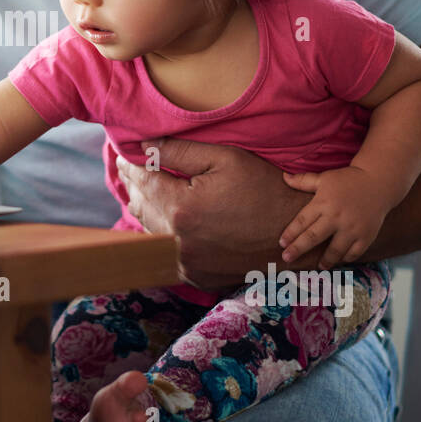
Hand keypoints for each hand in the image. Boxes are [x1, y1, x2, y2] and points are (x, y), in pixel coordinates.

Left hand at [116, 138, 314, 290]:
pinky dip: (160, 233)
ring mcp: (185, 264)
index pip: (141, 181)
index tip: (124, 155)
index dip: (131, 165)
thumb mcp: (225, 159)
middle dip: (134, 185)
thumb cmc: (264, 189)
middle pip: (140, 207)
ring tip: (143, 189)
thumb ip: (180, 151)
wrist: (296, 234)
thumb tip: (145, 145)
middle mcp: (177, 242)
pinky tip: (164, 217)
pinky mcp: (195, 276)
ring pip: (149, 231)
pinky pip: (165, 252)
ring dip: (145, 209)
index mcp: (180, 210)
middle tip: (131, 169)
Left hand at [278, 166, 391, 267]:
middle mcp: (336, 217)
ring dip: (324, 260)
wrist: (379, 182)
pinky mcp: (366, 236)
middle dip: (298, 249)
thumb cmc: (348, 180)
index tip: (281, 243)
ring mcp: (352, 228)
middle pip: (313, 237)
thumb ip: (304, 181)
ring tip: (317, 267)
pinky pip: (354, 253)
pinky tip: (338, 261)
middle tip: (287, 258)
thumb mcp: (325, 178)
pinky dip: (345, 259)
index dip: (290, 233)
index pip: (302, 221)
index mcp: (323, 202)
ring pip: (334, 250)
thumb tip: (284, 177)